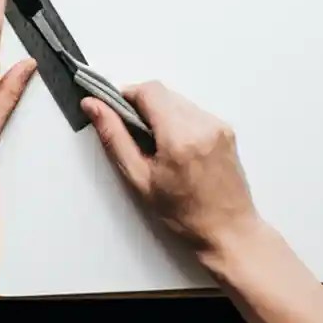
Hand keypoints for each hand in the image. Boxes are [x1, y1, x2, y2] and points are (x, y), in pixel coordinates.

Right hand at [82, 82, 259, 257]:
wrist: (229, 232)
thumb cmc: (183, 214)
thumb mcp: (139, 179)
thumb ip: (114, 137)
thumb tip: (92, 105)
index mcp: (179, 137)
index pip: (148, 90)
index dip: (126, 96)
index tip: (116, 113)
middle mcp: (203, 124)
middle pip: (162, 93)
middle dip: (142, 106)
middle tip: (135, 137)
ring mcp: (218, 125)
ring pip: (177, 100)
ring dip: (160, 113)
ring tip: (157, 147)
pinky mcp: (226, 129)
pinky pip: (193, 111)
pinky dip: (178, 121)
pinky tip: (176, 149)